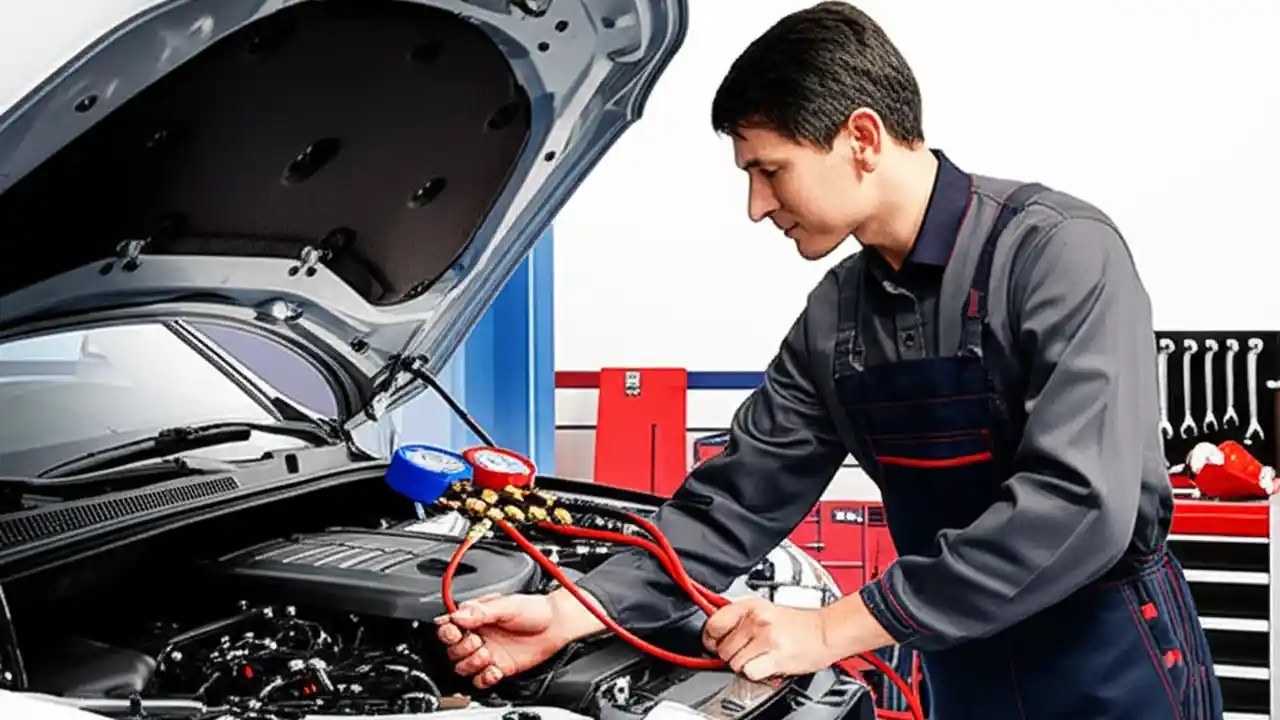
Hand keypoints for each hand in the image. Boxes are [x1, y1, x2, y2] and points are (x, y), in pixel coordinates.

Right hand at [435, 588, 605, 688]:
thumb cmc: (535, 610)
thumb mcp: (508, 605)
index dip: (448, 632)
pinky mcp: (498, 667)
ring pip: (463, 667)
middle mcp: (479, 635)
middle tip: (479, 642)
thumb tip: (458, 615)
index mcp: (476, 617)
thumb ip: (481, 611)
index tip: (457, 632)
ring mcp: (487, 652)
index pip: (448, 626)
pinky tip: (495, 670)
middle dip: (462, 648)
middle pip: (452, 650)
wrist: (557, 626)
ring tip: (488, 655)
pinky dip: (484, 678)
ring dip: (472, 663)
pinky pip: (480, 680)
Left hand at [701, 597, 836, 681]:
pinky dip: (755, 673)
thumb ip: (740, 618)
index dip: (711, 637)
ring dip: (744, 665)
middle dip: (731, 654)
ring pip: (735, 662)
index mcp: (751, 606)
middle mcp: (757, 620)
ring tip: (758, 658)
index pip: (714, 623)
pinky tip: (765, 665)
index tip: (714, 642)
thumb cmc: (798, 624)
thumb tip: (715, 631)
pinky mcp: (776, 657)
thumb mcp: (765, 610)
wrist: (826, 632)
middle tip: (746, 652)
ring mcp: (766, 638)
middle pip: (723, 648)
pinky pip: (749, 672)